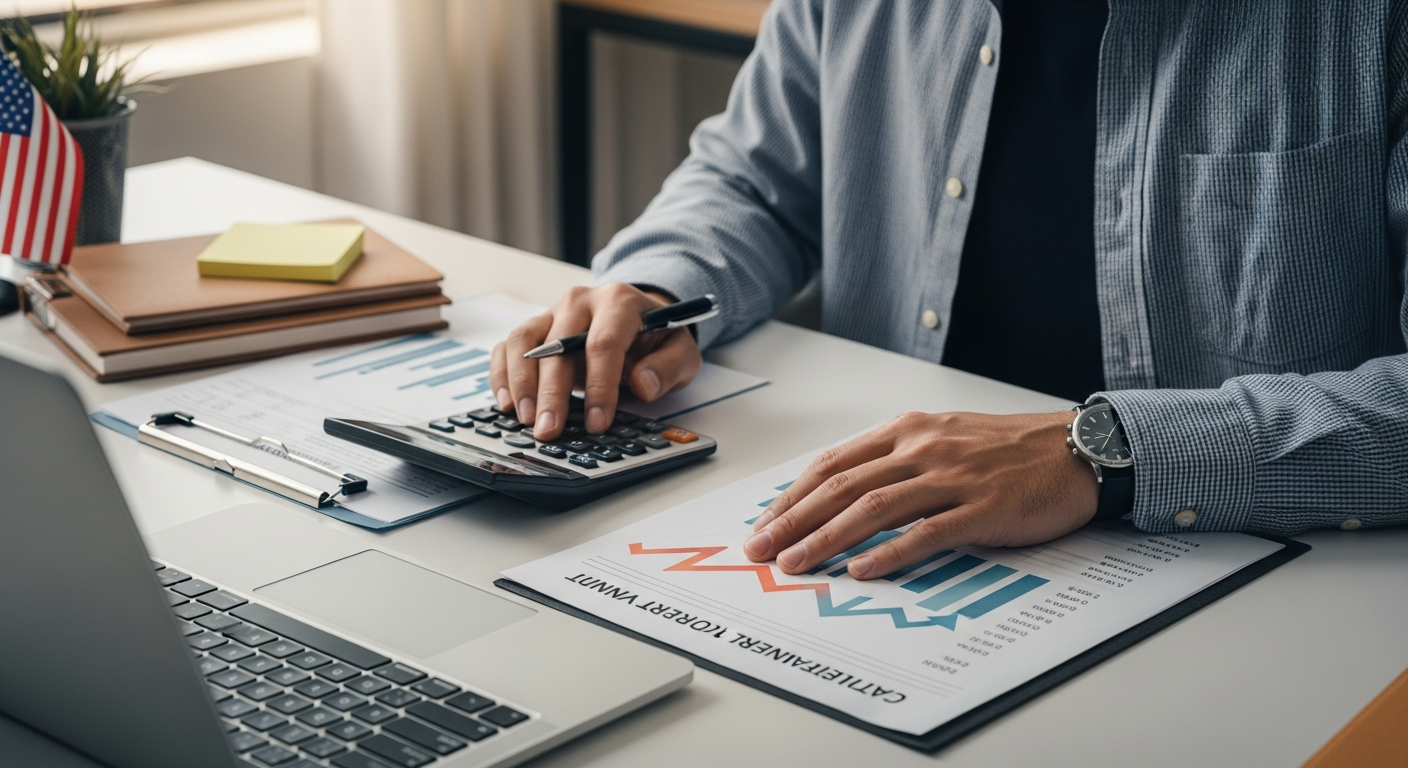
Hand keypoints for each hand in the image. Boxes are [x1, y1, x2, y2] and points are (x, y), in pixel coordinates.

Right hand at [489, 284, 702, 440]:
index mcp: (619, 302)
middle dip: (552, 393)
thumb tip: (643, 385)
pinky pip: (507, 346)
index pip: (603, 343)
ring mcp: (552, 312)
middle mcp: (580, 301)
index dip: (599, 386)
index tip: (598, 422)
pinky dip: (502, 374)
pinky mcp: (534, 327)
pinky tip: (506, 403)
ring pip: (523, 341)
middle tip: (549, 430)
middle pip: (557, 345)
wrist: (637, 317)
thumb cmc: (657, 338)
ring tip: (524, 419)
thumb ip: (667, 368)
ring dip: (520, 383)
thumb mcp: (681, 352)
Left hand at [742, 411, 1098, 578]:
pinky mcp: (980, 508)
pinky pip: (926, 532)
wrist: (1078, 449)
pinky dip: (890, 553)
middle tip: (762, 548)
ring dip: (828, 538)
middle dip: (794, 520)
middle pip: (842, 486)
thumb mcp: (942, 437)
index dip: (793, 495)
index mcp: (907, 430)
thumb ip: (895, 460)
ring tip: (796, 562)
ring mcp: (951, 477)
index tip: (766, 522)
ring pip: (874, 508)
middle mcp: (922, 448)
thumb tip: (842, 493)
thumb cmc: (1009, 449)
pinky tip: (862, 570)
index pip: (834, 464)